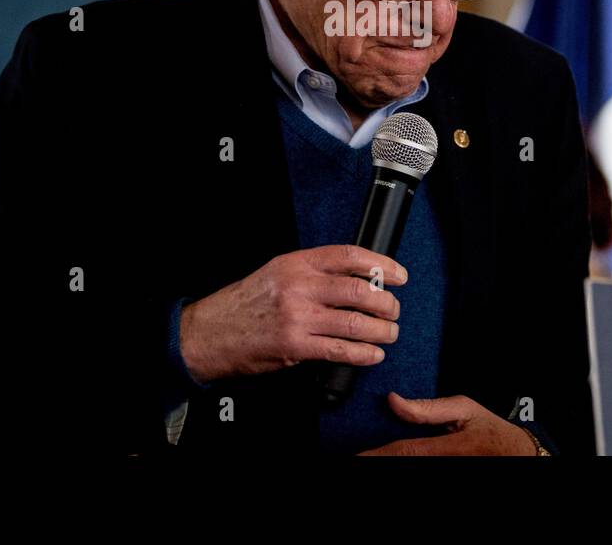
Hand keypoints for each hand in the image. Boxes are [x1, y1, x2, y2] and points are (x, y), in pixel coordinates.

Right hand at [178, 245, 405, 382]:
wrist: (212, 331)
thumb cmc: (247, 303)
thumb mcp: (278, 273)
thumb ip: (314, 273)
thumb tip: (358, 280)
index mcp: (297, 263)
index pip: (349, 257)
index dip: (381, 265)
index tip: (399, 275)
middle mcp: (299, 286)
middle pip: (359, 291)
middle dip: (386, 303)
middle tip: (393, 310)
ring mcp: (297, 316)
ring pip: (355, 322)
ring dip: (381, 331)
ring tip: (388, 334)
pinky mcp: (295, 346)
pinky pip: (340, 350)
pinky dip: (363, 354)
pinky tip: (372, 354)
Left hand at [356, 394, 539, 455]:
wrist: (517, 455)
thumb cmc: (491, 431)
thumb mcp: (464, 408)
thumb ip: (428, 407)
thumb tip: (394, 401)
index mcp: (450, 448)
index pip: (406, 452)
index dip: (378, 454)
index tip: (358, 455)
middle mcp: (446, 464)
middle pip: (405, 464)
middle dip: (381, 458)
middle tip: (361, 454)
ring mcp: (447, 471)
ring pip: (411, 468)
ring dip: (391, 460)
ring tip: (374, 454)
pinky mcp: (447, 474)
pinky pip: (420, 470)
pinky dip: (406, 462)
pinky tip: (394, 456)